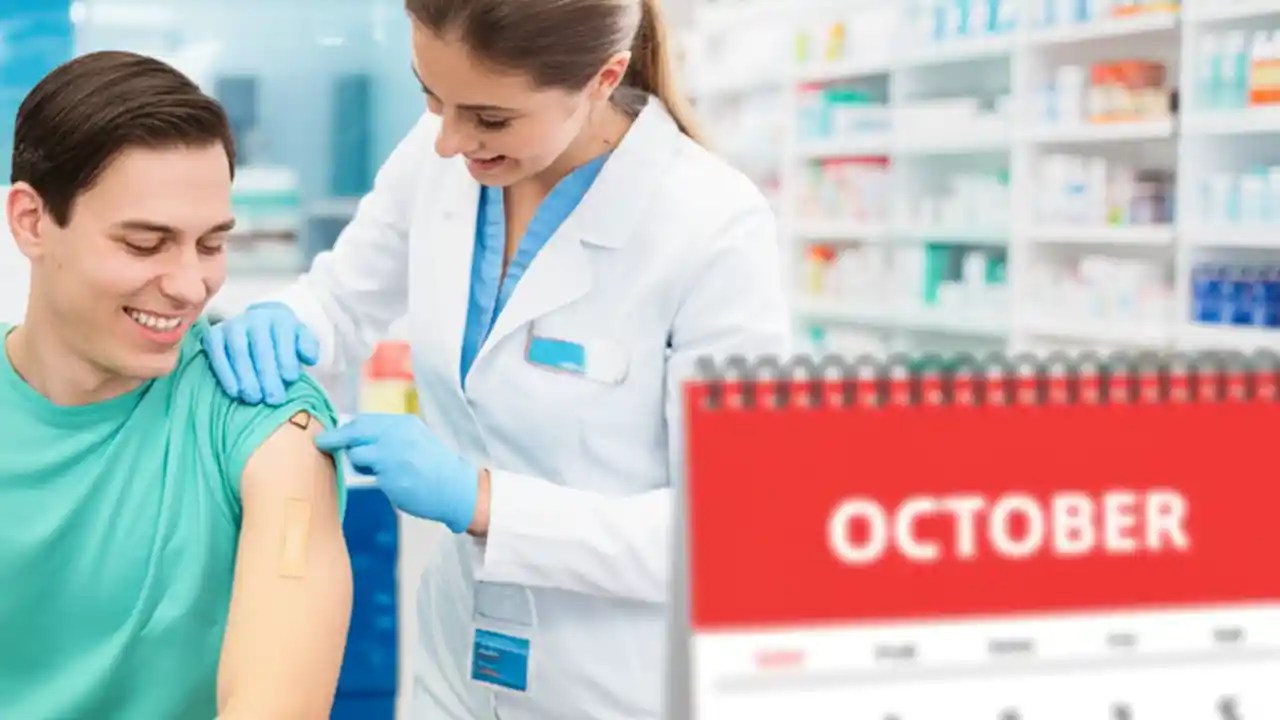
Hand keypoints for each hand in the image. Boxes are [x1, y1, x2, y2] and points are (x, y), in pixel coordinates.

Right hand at [204, 302, 319, 405]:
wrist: (259, 327)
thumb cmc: (283, 341)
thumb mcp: (301, 340)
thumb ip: (308, 347)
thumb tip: (309, 358)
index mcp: (279, 317)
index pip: (283, 336)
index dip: (287, 358)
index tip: (291, 380)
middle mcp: (255, 317)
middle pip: (261, 346)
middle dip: (268, 374)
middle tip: (274, 398)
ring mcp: (233, 325)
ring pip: (238, 350)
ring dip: (246, 377)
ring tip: (255, 398)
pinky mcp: (214, 335)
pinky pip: (217, 354)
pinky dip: (226, 374)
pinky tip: (235, 392)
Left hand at [315, 414, 483, 534]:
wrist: (457, 488)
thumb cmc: (434, 465)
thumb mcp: (414, 438)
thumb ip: (388, 435)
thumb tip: (354, 436)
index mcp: (402, 423)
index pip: (363, 420)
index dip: (346, 428)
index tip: (332, 433)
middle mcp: (395, 434)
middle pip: (353, 432)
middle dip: (334, 438)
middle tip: (321, 442)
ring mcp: (391, 455)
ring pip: (355, 455)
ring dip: (358, 463)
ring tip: (380, 471)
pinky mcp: (388, 477)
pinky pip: (369, 477)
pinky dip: (376, 479)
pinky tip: (396, 483)